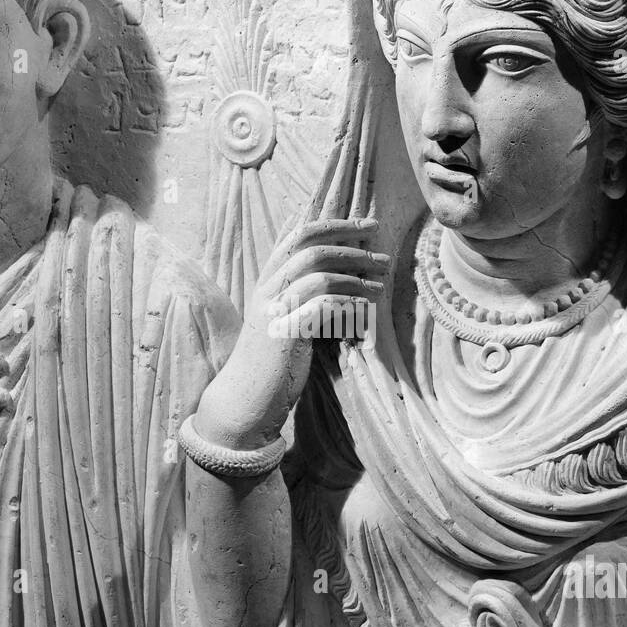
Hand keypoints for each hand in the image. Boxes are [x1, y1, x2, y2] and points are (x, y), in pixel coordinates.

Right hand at [194, 217, 388, 449]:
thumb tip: (331, 273)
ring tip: (379, 286)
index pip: (299, 235)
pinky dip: (347, 304)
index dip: (335, 226)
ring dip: (355, 277)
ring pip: (317, 274)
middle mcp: (268, 289)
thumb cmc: (270, 361)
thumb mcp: (284, 318)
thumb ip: (300, 291)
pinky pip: (321, 305)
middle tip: (381, 253)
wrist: (244, 401)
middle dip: (350, 244)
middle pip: (310, 247)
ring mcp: (274, 310)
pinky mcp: (284, 333)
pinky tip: (364, 311)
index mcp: (268, 281)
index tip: (367, 225)